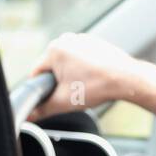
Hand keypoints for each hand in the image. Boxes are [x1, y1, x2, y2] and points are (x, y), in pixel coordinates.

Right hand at [26, 32, 148, 121]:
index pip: (37, 74)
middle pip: (52, 69)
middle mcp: (65, 39)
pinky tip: (94, 80)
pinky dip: (84, 71)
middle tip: (74, 93)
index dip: (42, 90)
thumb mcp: (64, 102)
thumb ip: (42, 109)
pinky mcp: (93, 43)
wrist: (127, 79)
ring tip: (86, 86)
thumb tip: (29, 115)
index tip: (54, 98)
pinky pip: (81, 60)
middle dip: (59, 83)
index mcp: (54, 49)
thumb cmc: (97, 87)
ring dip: (72, 77)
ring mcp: (81, 39)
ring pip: (67, 65)